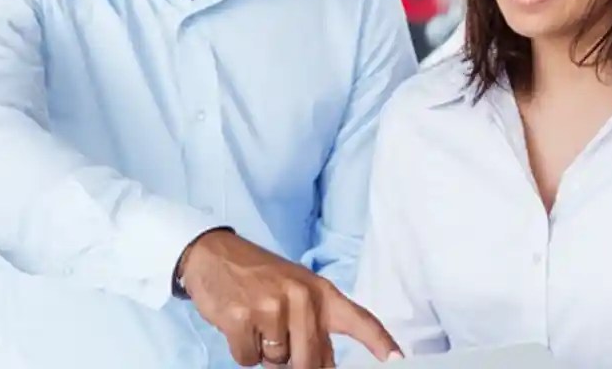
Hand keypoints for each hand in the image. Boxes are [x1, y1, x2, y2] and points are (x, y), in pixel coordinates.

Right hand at [178, 230, 402, 367]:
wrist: (212, 254)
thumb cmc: (258, 276)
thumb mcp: (295, 288)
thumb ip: (315, 324)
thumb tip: (326, 366)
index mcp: (319, 291)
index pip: (358, 320)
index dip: (381, 342)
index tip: (398, 360)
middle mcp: (300, 298)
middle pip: (311, 362)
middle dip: (293, 362)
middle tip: (276, 336)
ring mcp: (270, 307)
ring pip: (276, 362)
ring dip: (264, 353)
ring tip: (255, 321)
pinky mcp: (241, 318)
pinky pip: (248, 360)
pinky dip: (241, 350)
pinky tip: (237, 323)